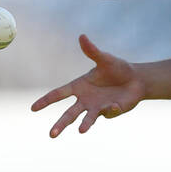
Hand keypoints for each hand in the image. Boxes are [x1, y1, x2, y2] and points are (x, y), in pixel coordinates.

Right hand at [31, 34, 146, 137]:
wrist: (137, 80)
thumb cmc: (118, 68)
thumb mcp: (105, 59)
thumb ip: (92, 51)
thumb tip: (82, 36)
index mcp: (79, 86)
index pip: (58, 94)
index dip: (46, 101)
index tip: (33, 108)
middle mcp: (85, 100)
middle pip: (69, 114)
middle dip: (60, 124)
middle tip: (51, 135)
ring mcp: (97, 108)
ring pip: (86, 119)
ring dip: (85, 124)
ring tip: (81, 130)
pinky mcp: (110, 112)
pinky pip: (108, 112)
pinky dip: (111, 110)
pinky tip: (115, 105)